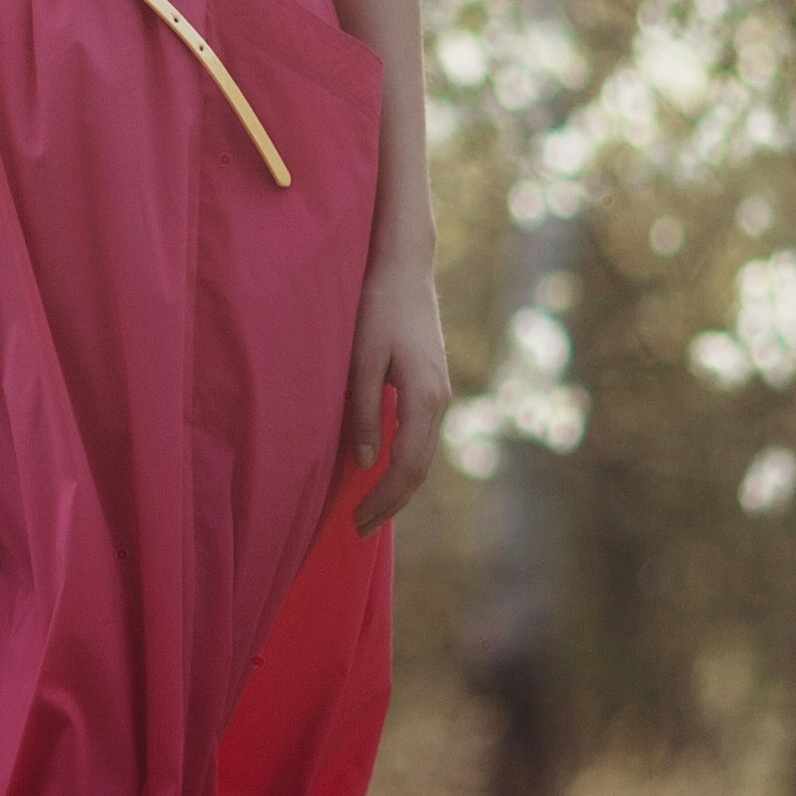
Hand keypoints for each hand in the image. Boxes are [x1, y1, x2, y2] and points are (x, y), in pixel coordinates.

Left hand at [345, 255, 448, 532]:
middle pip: (419, 469)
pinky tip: (381, 468)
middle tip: (358, 529)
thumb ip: (363, 412)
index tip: (356, 522)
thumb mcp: (360, 359)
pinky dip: (403, 461)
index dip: (383, 500)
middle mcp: (440, 400)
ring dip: (397, 485)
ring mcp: (440, 392)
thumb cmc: (376, 306)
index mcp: (425, 398)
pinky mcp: (432, 384)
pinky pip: (420, 436)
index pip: (406, 466)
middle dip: (390, 503)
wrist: (404, 266)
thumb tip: (364, 462)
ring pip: (422, 454)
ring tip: (368, 509)